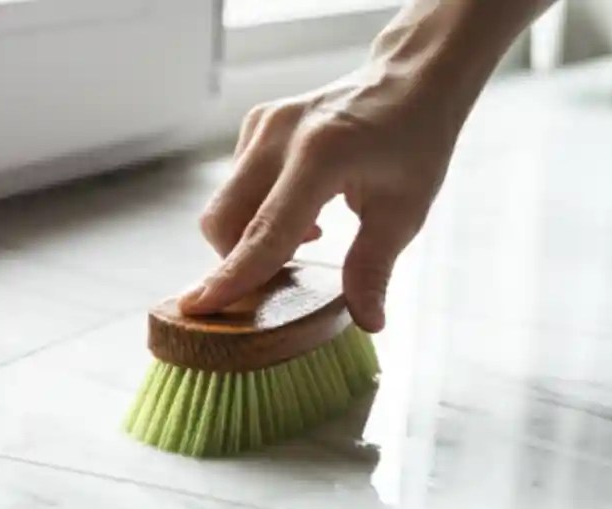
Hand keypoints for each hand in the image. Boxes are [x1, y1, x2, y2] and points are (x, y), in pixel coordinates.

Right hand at [178, 0, 541, 331]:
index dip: (233, 275)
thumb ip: (373, 268)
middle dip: (236, 261)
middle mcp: (279, 134)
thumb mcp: (404, 212)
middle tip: (280, 283)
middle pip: (224, 218)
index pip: (265, 230)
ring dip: (250, 237)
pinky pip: (237, 183)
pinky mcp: (257, 123)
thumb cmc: (414, 144)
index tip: (196, 308)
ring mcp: (263, 124)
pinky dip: (256, 211)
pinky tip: (300, 215)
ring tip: (306, 239)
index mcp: (320, 155)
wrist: (410, 82)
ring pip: (225, 203)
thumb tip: (367, 323)